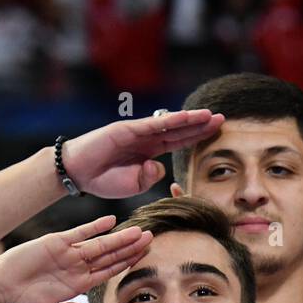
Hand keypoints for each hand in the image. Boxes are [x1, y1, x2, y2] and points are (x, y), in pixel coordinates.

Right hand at [0, 215, 151, 302]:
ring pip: (100, 244)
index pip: (108, 272)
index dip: (127, 265)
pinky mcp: (55, 243)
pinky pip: (79, 233)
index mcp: (77, 284)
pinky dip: (95, 227)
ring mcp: (67, 254)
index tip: (145, 259)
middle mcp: (76, 267)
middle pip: (110, 256)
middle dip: (131, 248)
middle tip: (152, 239)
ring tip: (140, 231)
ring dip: (120, 238)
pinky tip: (111, 221)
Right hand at [60, 110, 223, 198]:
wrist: (79, 173)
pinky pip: (154, 125)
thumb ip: (149, 177)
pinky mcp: (128, 130)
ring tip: (211, 116)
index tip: (217, 134)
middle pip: (180, 131)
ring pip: (170, 125)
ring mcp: (138, 133)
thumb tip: (159, 167)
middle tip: (223, 120)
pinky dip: (171, 121)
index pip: (179, 143)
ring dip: (191, 120)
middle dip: (201, 126)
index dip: (197, 138)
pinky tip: (187, 117)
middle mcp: (147, 139)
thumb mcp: (133, 185)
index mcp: (150, 153)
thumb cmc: (104, 180)